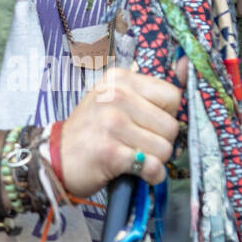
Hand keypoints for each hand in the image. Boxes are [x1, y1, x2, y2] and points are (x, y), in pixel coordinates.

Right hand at [59, 54, 188, 196]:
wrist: (54, 159)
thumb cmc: (89, 132)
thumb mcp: (112, 100)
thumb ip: (146, 92)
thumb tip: (187, 65)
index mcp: (120, 79)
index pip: (172, 96)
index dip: (166, 116)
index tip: (147, 124)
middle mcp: (116, 97)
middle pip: (171, 125)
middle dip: (161, 142)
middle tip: (138, 145)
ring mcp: (113, 124)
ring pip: (165, 148)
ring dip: (154, 160)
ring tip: (133, 157)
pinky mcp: (111, 152)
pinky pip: (152, 166)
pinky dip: (150, 176)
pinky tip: (136, 173)